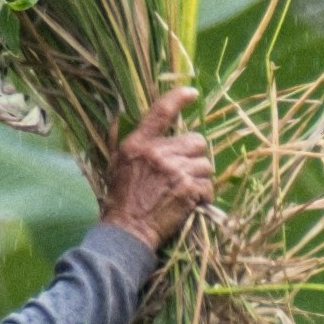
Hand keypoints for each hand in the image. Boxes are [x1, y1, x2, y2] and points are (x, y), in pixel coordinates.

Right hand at [96, 88, 217, 245]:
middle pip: (196, 140)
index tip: (192, 93)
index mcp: (138, 144)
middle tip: (185, 170)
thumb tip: (120, 115)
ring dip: (200, 177)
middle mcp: (158, 153)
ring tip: (186, 189)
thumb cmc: (119, 199)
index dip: (178, 98)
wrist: (127, 230)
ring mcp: (174, 171)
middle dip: (195, 156)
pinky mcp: (188, 189)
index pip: (160, 112)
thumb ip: (123, 141)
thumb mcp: (114, 164)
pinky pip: (208, 185)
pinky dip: (204, 196)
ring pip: (206, 164)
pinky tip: (192, 202)